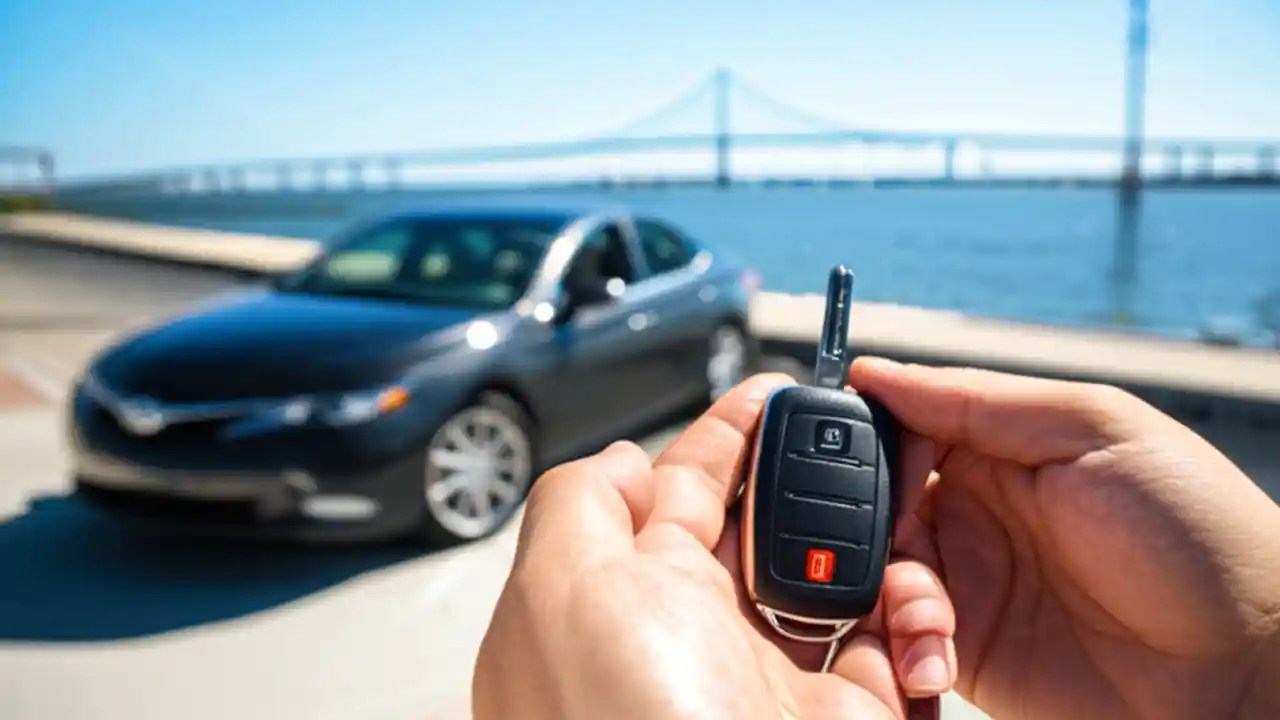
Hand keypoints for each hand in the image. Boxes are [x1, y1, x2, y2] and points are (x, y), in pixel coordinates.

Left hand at [473, 374, 957, 719]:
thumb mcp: (562, 589)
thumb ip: (581, 505)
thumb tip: (622, 460)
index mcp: (618, 599)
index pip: (673, 491)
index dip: (723, 435)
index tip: (768, 392)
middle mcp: (692, 635)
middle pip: (759, 524)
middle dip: (802, 475)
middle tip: (844, 434)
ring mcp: (767, 674)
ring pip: (828, 573)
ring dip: (862, 539)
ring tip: (880, 513)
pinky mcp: (840, 713)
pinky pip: (889, 638)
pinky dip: (910, 608)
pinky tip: (903, 589)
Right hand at [849, 358, 1279, 719]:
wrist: (1243, 668)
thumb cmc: (1194, 533)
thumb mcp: (1093, 429)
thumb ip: (977, 401)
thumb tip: (876, 371)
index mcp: (1001, 446)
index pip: (901, 426)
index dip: (871, 442)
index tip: (866, 466)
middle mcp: (974, 510)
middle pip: (874, 503)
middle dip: (866, 526)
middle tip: (895, 548)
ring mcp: (969, 583)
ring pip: (877, 572)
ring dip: (888, 595)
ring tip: (933, 620)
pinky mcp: (964, 652)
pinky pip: (897, 640)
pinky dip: (900, 648)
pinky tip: (936, 659)